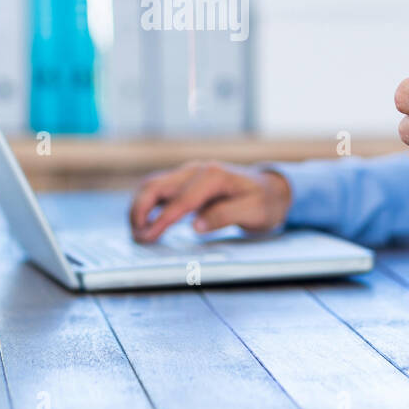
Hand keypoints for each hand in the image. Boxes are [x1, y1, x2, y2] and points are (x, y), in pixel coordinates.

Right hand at [129, 161, 291, 242]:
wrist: (271, 189)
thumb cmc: (264, 202)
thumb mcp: (254, 211)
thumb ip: (225, 216)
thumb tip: (197, 226)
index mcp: (213, 176)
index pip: (180, 200)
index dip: (162, 220)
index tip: (148, 237)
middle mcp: (196, 170)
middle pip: (155, 185)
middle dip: (140, 210)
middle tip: (137, 237)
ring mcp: (188, 174)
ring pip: (152, 185)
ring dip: (139, 207)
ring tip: (136, 233)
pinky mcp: (185, 182)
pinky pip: (158, 190)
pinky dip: (146, 205)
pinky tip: (144, 224)